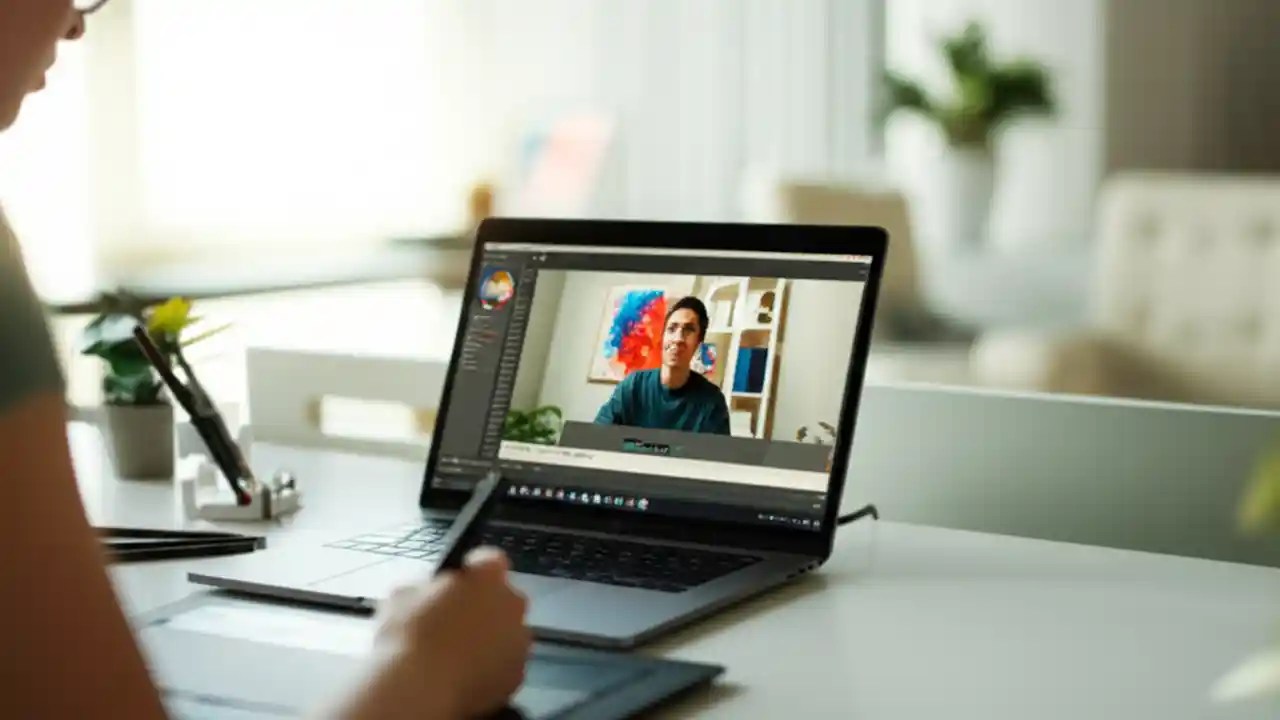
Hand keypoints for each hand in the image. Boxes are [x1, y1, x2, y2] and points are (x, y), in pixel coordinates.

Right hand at [332, 548, 530, 718]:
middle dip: (484, 606)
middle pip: (504, 599)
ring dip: (490, 639)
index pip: (491, 560)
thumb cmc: (408, 635)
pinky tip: (465, 675)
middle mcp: (512, 605)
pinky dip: (491, 668)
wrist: (421, 690)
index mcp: (488, 577)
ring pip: (507, 634)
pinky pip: (505, 666)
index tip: (462, 577)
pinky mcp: (517, 675)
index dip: (476, 568)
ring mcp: (520, 642)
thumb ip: (424, 588)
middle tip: (455, 621)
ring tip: (457, 655)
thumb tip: (425, 594)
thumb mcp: (402, 597)